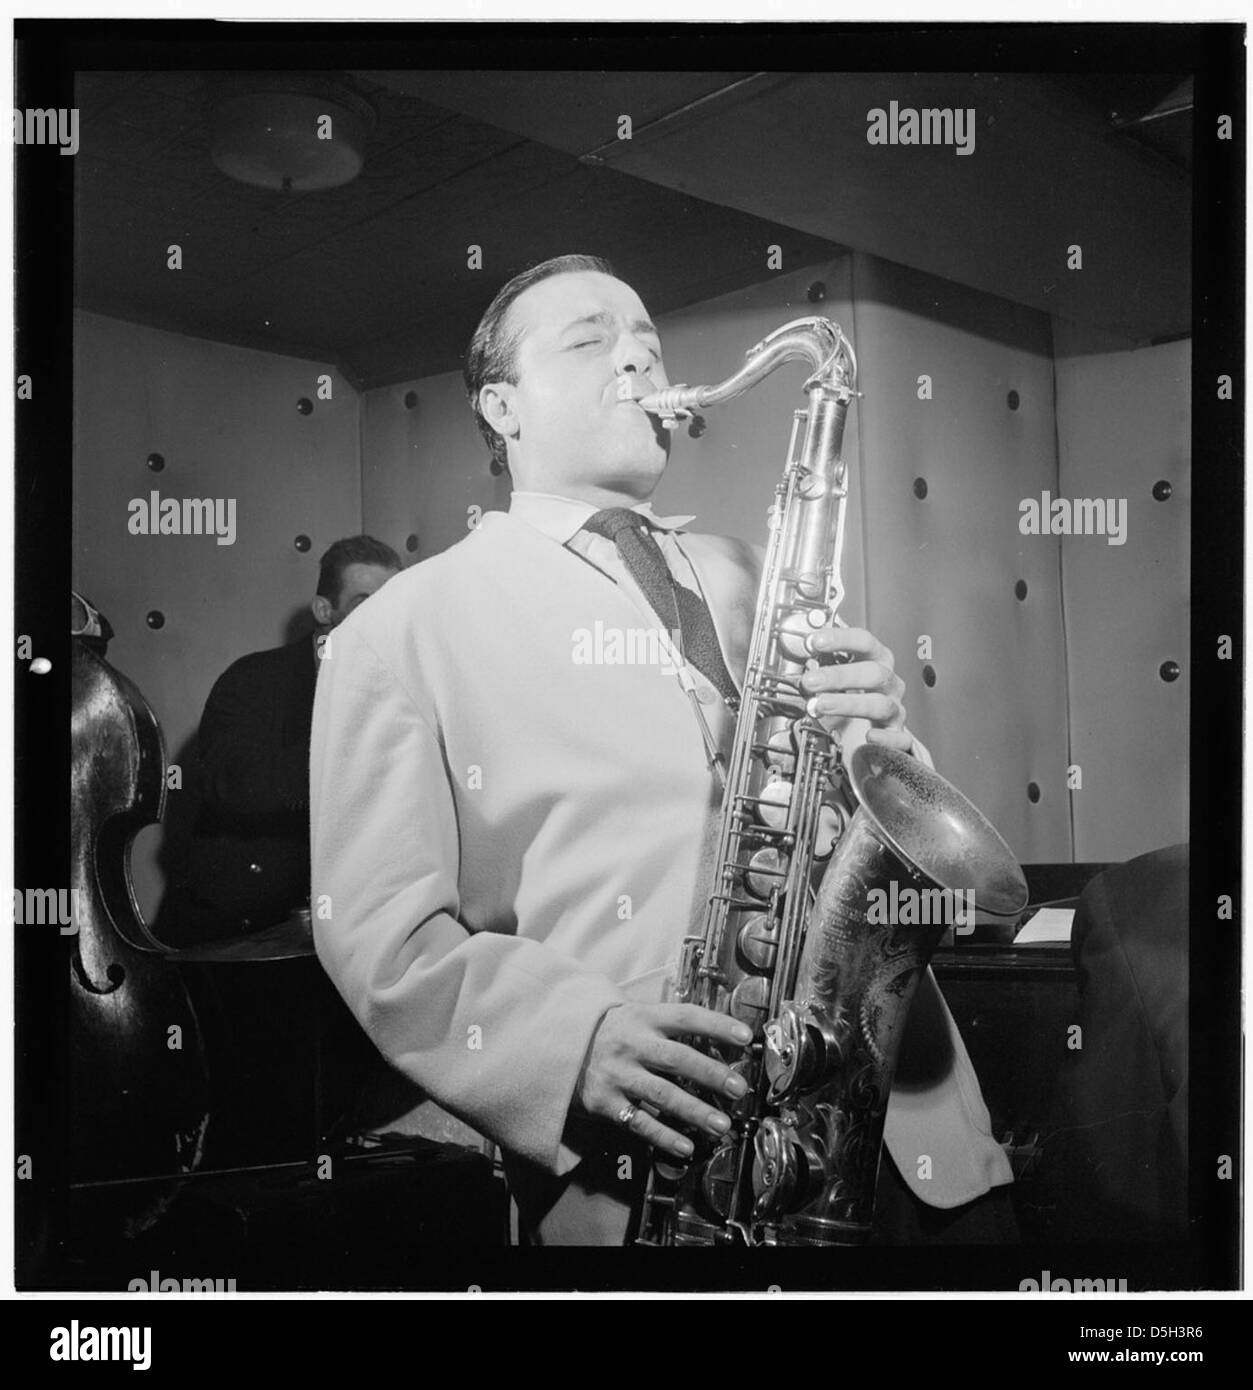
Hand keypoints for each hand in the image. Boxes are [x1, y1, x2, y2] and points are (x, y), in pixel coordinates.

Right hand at [574, 1003, 751, 1158]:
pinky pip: (639, 1122)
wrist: (559, 1046)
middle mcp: (632, 1044)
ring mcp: (618, 1074)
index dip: (717, 1025)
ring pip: (662, 1094)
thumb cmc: (612, 1031)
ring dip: (695, 1111)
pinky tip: (686, 1146)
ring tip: (722, 1125)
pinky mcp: (605, 1102)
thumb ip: (671, 1024)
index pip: (686, 1017)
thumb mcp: (637, 1015)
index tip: (746, 1037)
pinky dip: (664, 1136)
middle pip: (677, 1058)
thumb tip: (721, 1036)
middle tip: (740, 1088)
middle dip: (711, 1074)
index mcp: (643, 1017)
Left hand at [799, 624, 915, 753]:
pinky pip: (898, 737)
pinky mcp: (896, 732)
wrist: (872, 723)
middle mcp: (888, 681)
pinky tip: (870, 737)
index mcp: (877, 659)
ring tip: (821, 705)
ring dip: (849, 704)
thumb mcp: (840, 674)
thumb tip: (800, 660)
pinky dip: (885, 737)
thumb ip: (822, 665)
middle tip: (810, 681)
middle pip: (873, 673)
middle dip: (839, 676)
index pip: (864, 641)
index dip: (841, 639)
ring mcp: (894, 706)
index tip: (815, 641)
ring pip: (880, 704)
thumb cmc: (856, 691)